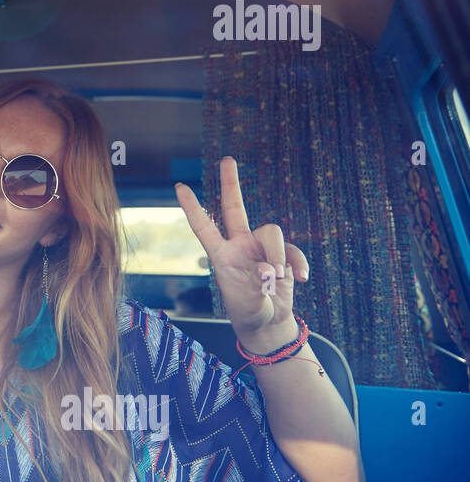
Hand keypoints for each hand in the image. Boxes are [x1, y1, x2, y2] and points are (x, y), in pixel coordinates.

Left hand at [175, 157, 309, 350]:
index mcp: (221, 255)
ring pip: (273, 232)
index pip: (204, 226)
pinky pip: (293, 251)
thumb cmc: (249, 312)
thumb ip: (257, 286)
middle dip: (231, 183)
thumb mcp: (248, 303)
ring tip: (275, 280)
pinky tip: (301, 279)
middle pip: (235, 208)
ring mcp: (262, 247)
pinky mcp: (283, 254)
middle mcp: (240, 245)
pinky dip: (298, 264)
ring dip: (278, 255)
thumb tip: (270, 269)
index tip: (180, 186)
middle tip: (226, 159)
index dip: (192, 207)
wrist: (268, 322)